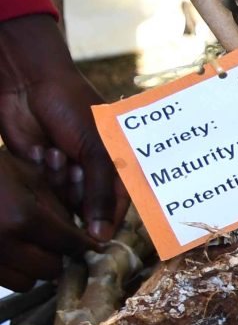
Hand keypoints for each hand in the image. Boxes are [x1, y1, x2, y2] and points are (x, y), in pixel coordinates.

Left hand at [0, 13, 124, 240]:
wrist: (28, 84)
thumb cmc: (72, 108)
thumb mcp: (95, 150)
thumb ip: (101, 194)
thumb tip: (102, 236)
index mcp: (118, 164)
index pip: (122, 205)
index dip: (112, 222)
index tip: (100, 240)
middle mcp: (95, 172)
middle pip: (92, 208)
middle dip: (81, 197)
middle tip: (73, 169)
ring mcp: (68, 173)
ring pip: (66, 203)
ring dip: (60, 184)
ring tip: (57, 152)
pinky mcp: (42, 172)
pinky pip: (44, 193)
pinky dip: (42, 177)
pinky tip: (42, 151)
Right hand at [0, 150, 93, 290]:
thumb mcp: (27, 175)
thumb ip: (56, 205)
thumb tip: (80, 233)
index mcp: (23, 218)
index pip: (69, 245)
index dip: (83, 245)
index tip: (90, 244)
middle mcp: (3, 243)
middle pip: (50, 269)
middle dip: (56, 256)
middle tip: (54, 243)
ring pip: (26, 282)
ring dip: (33, 268)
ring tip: (28, 247)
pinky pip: (3, 280)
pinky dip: (12, 271)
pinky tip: (10, 251)